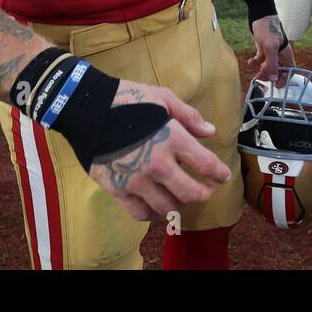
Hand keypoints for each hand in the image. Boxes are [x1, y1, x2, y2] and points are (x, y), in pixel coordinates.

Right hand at [87, 80, 231, 221]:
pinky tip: (155, 205)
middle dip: (203, 194)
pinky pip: (140, 213)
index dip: (219, 173)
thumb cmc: (128, 99)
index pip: (205, 164)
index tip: (224, 177)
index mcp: (172, 138)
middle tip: (206, 191)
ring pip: (167, 207)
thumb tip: (210, 131)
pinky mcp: (117, 189)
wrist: (86, 109)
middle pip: (190, 193)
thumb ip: (189, 116)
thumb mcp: (162, 98)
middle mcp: (157, 164)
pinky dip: (151, 213)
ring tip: (180, 198)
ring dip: (178, 204)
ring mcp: (136, 180)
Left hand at [248, 14, 292, 79]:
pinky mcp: (263, 48)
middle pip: (278, 71)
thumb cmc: (268, 29)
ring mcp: (271, 51)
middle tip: (261, 77)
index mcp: (286, 55)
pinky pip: (260, 59)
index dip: (284, 79)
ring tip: (255, 72)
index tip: (277, 85)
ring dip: (262, 71)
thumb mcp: (270, 48)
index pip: (289, 71)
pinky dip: (255, 62)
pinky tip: (250, 61)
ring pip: (268, 66)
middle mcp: (280, 54)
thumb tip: (274, 79)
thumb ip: (272, 64)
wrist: (260, 15)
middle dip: (270, 75)